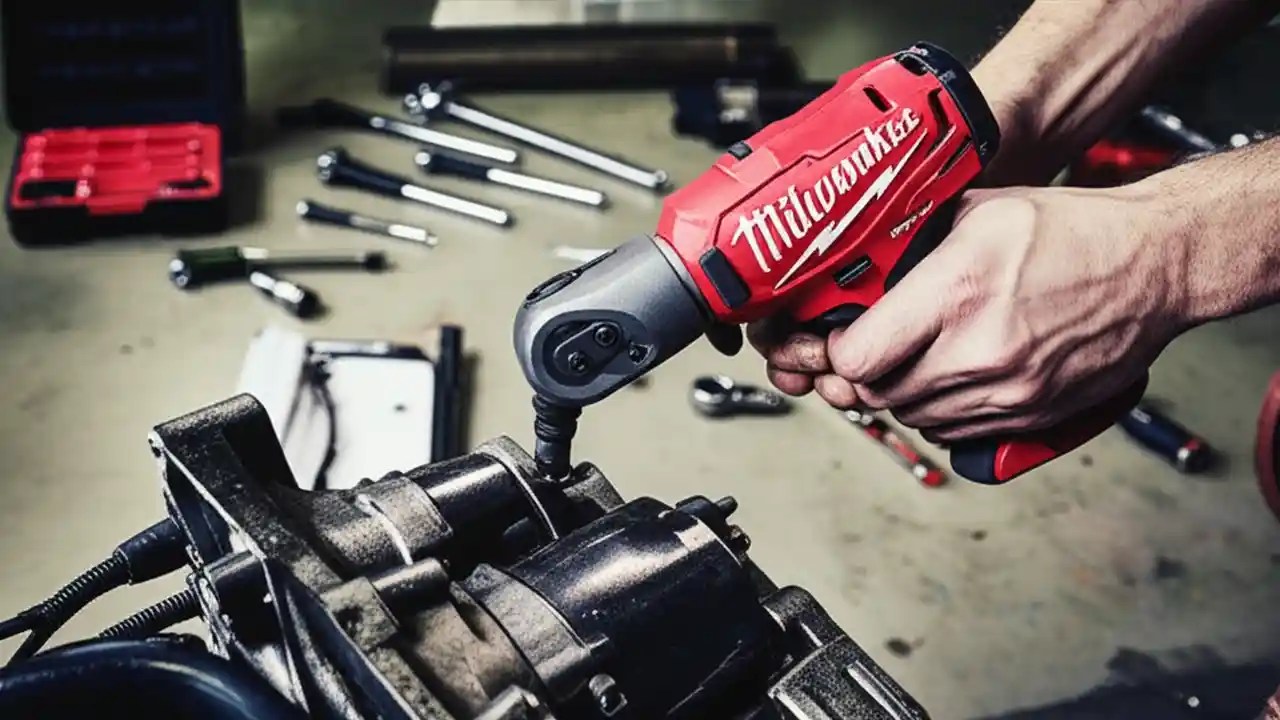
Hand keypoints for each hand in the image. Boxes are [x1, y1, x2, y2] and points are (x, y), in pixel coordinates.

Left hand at [753, 184, 1188, 441]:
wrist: (1155, 265)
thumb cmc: (1071, 231)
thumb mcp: (978, 211)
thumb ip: (913, 245)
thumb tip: (860, 268)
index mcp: (957, 292)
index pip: (858, 358)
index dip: (840, 351)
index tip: (844, 335)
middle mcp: (979, 350)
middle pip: (879, 395)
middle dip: (865, 375)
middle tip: (874, 348)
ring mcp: (1008, 391)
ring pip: (914, 418)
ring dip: (902, 394)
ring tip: (916, 357)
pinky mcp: (1030, 416)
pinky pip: (956, 433)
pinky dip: (941, 411)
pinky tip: (952, 376)